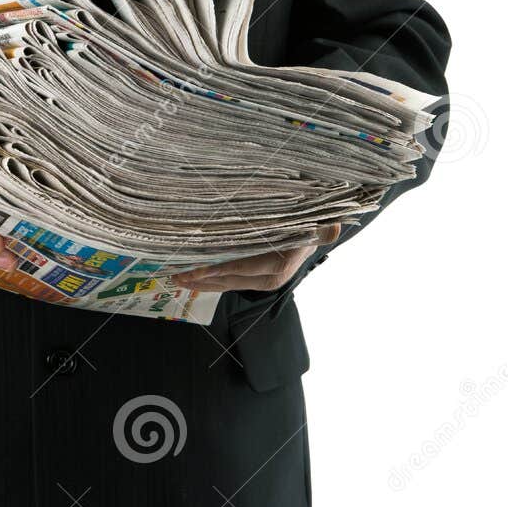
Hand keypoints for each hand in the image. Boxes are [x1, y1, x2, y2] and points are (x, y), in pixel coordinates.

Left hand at [171, 222, 342, 293]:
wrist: (317, 233)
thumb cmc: (311, 224)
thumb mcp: (317, 225)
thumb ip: (323, 231)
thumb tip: (332, 228)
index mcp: (280, 266)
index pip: (243, 268)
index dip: (218, 270)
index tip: (195, 271)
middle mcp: (269, 278)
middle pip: (229, 280)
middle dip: (201, 279)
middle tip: (175, 275)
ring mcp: (260, 280)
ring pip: (225, 282)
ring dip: (201, 281)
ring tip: (176, 278)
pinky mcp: (254, 278)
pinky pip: (229, 279)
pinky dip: (210, 277)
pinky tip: (192, 275)